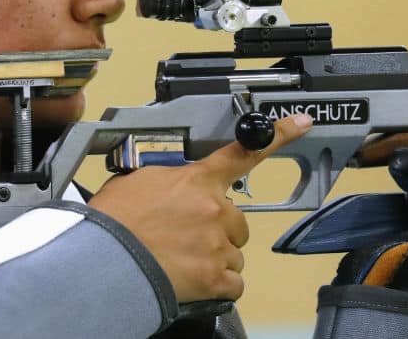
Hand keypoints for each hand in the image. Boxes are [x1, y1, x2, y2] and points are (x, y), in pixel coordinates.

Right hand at [89, 114, 312, 303]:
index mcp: (198, 181)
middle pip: (237, 221)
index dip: (278, 135)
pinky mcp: (215, 278)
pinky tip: (193, 280)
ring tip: (182, 260)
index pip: (243, 152)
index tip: (302, 123)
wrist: (105, 260)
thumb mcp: (137, 182)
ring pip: (235, 254)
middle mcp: (215, 210)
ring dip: (216, 258)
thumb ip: (168, 180)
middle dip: (218, 230)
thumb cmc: (114, 222)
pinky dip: (218, 285)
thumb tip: (172, 189)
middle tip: (186, 238)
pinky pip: (234, 283)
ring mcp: (218, 245)